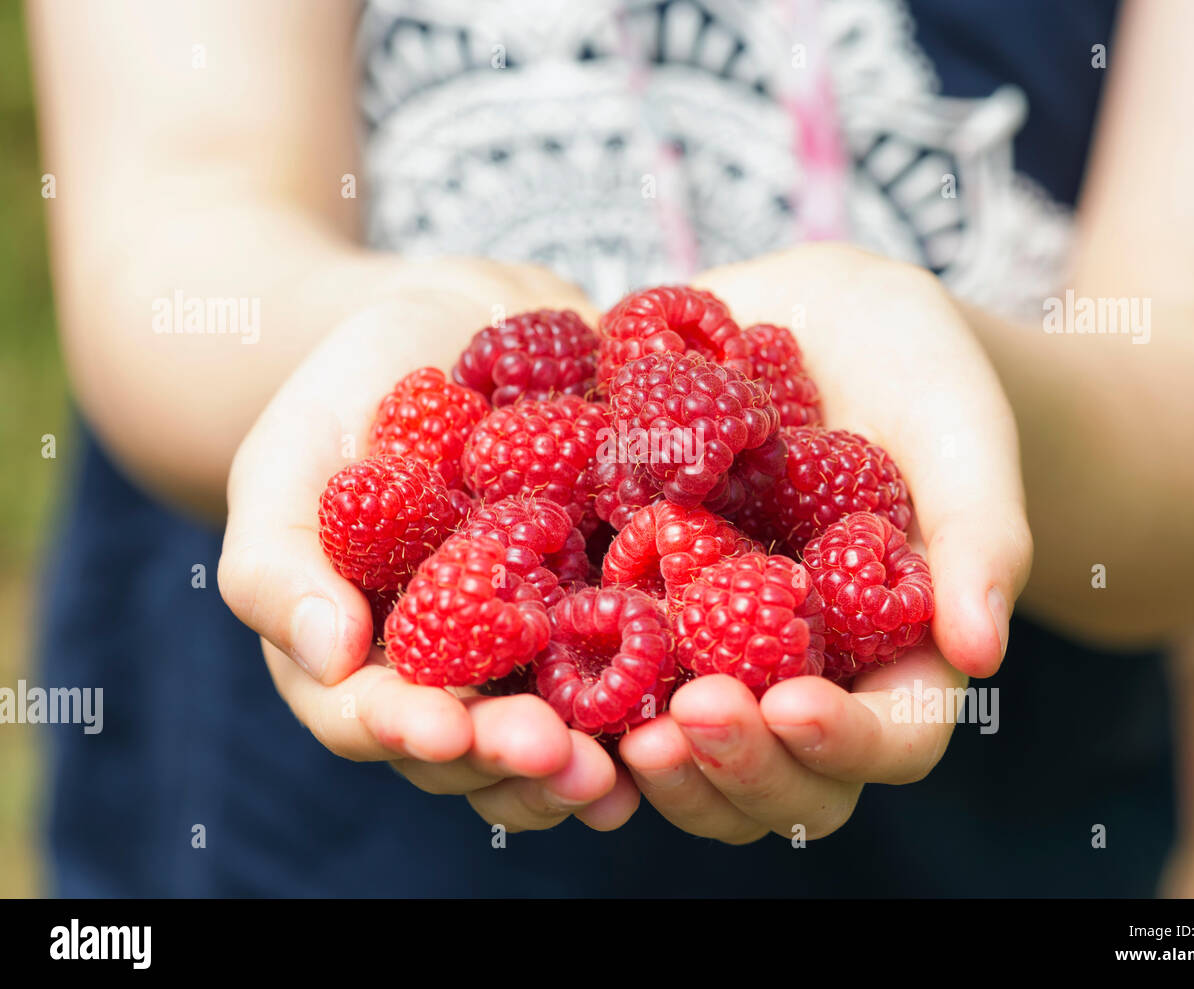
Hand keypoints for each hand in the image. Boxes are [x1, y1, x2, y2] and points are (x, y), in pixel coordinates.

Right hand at [218, 259, 637, 832]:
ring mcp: (536, 645)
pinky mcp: (606, 602)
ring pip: (559, 731)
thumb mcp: (286, 467)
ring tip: (622, 768)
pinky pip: (635, 658)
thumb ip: (279, 566)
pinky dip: (657, 690)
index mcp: (368, 655)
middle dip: (516, 764)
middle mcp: (456, 672)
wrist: (452, 328)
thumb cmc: (346, 401)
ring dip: (591, 759)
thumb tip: (330, 657)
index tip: (442, 731)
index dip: (409, 733)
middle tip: (561, 762)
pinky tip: (684, 706)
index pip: (376, 719)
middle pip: (479, 748)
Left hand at [619, 243, 1032, 841]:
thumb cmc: (916, 369)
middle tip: (682, 727)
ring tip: (608, 730)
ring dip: (653, 763)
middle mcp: (802, 674)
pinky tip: (531, 664)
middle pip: (782, 778)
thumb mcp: (959, 428)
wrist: (816, 321)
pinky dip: (574, 691)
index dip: (845, 743)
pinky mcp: (641, 607)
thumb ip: (979, 532)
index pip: (890, 739)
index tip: (795, 704)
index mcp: (895, 654)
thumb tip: (982, 651)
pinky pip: (605, 674)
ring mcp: (717, 653)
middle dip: (733, 767)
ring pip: (691, 756)